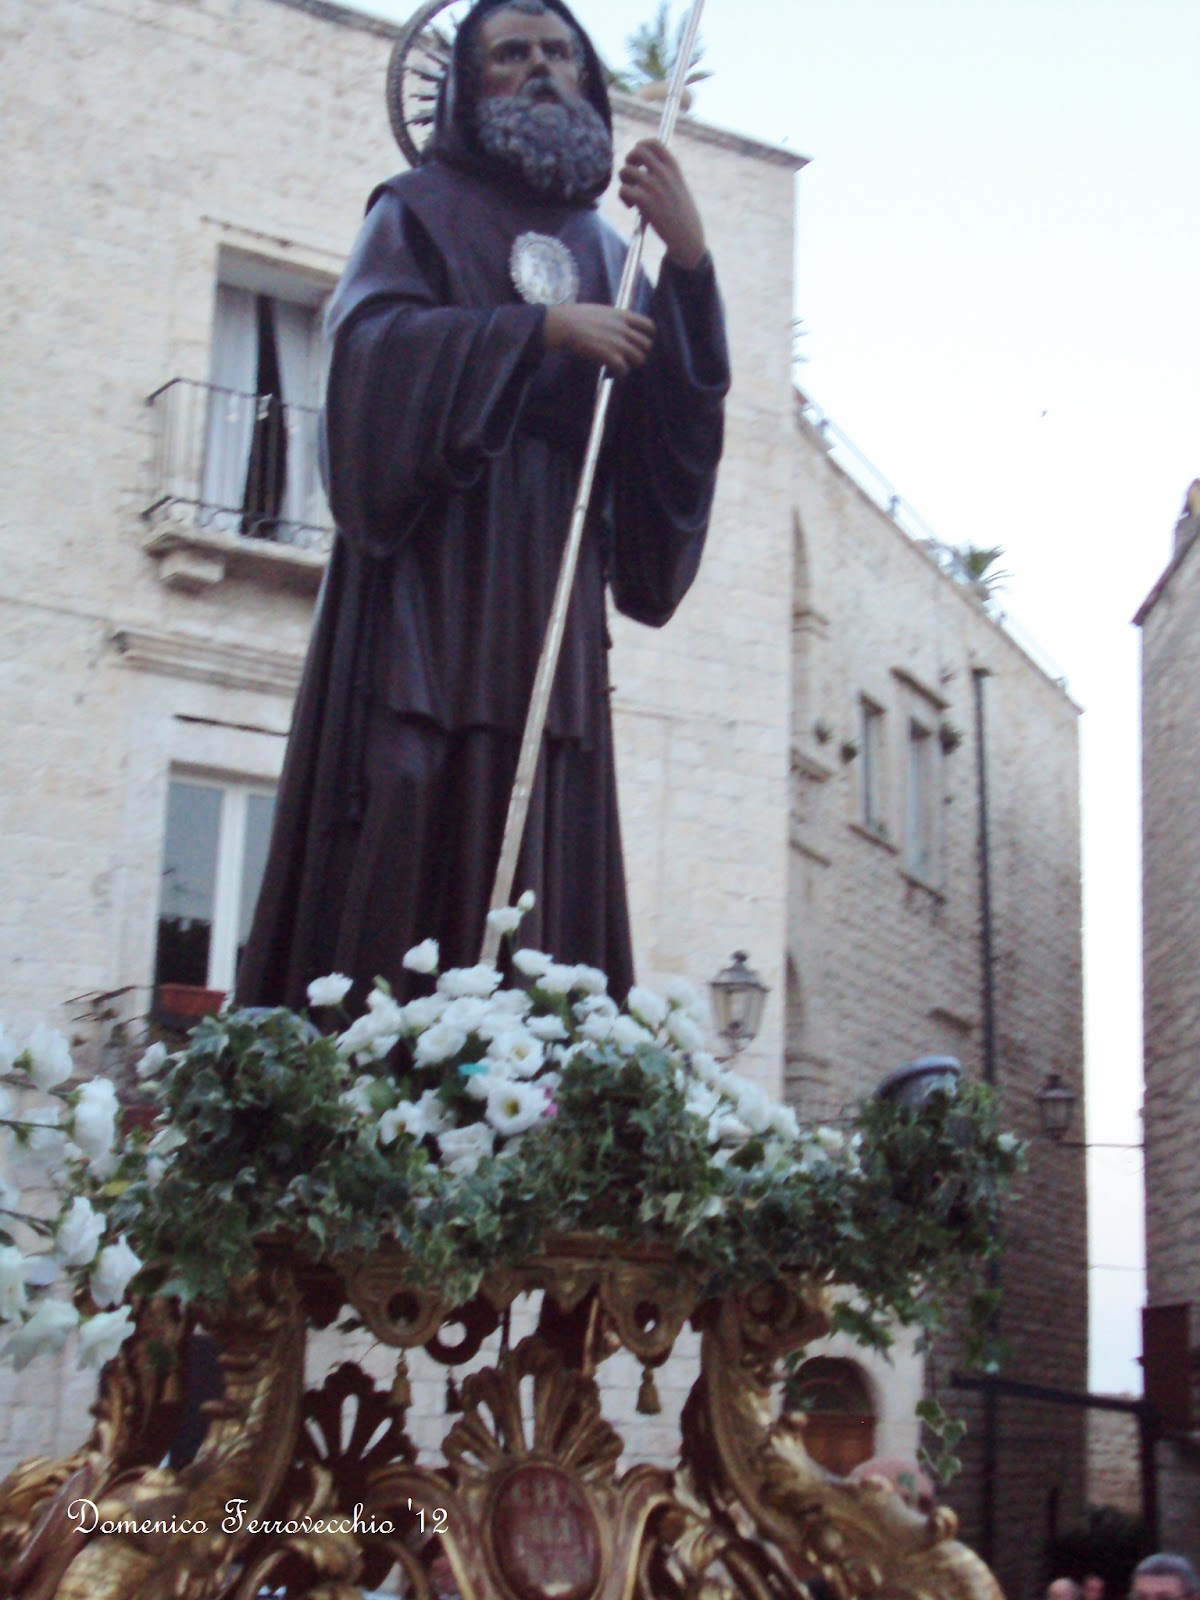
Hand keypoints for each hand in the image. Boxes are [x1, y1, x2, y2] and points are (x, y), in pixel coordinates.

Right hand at [544, 303, 655, 375]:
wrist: (565, 324)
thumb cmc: (577, 316)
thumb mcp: (602, 311)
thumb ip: (615, 319)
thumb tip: (619, 325)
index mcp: (623, 315)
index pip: (649, 325)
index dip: (648, 336)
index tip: (639, 343)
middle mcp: (624, 329)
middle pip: (646, 345)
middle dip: (639, 353)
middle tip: (627, 358)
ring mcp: (618, 342)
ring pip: (639, 359)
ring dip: (630, 365)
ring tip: (618, 367)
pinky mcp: (610, 355)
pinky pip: (624, 369)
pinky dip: (619, 374)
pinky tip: (609, 373)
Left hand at [618, 138, 705, 269]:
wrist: (687, 237)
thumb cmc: (681, 215)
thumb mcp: (678, 187)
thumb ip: (664, 173)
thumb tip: (641, 165)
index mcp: (673, 167)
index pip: (653, 143)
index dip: (640, 147)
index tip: (639, 160)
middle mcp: (663, 173)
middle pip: (637, 151)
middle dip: (629, 160)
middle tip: (632, 176)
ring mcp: (653, 186)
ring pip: (625, 171)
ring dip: (624, 182)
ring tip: (632, 196)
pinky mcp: (644, 202)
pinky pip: (623, 189)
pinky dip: (623, 198)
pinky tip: (631, 207)